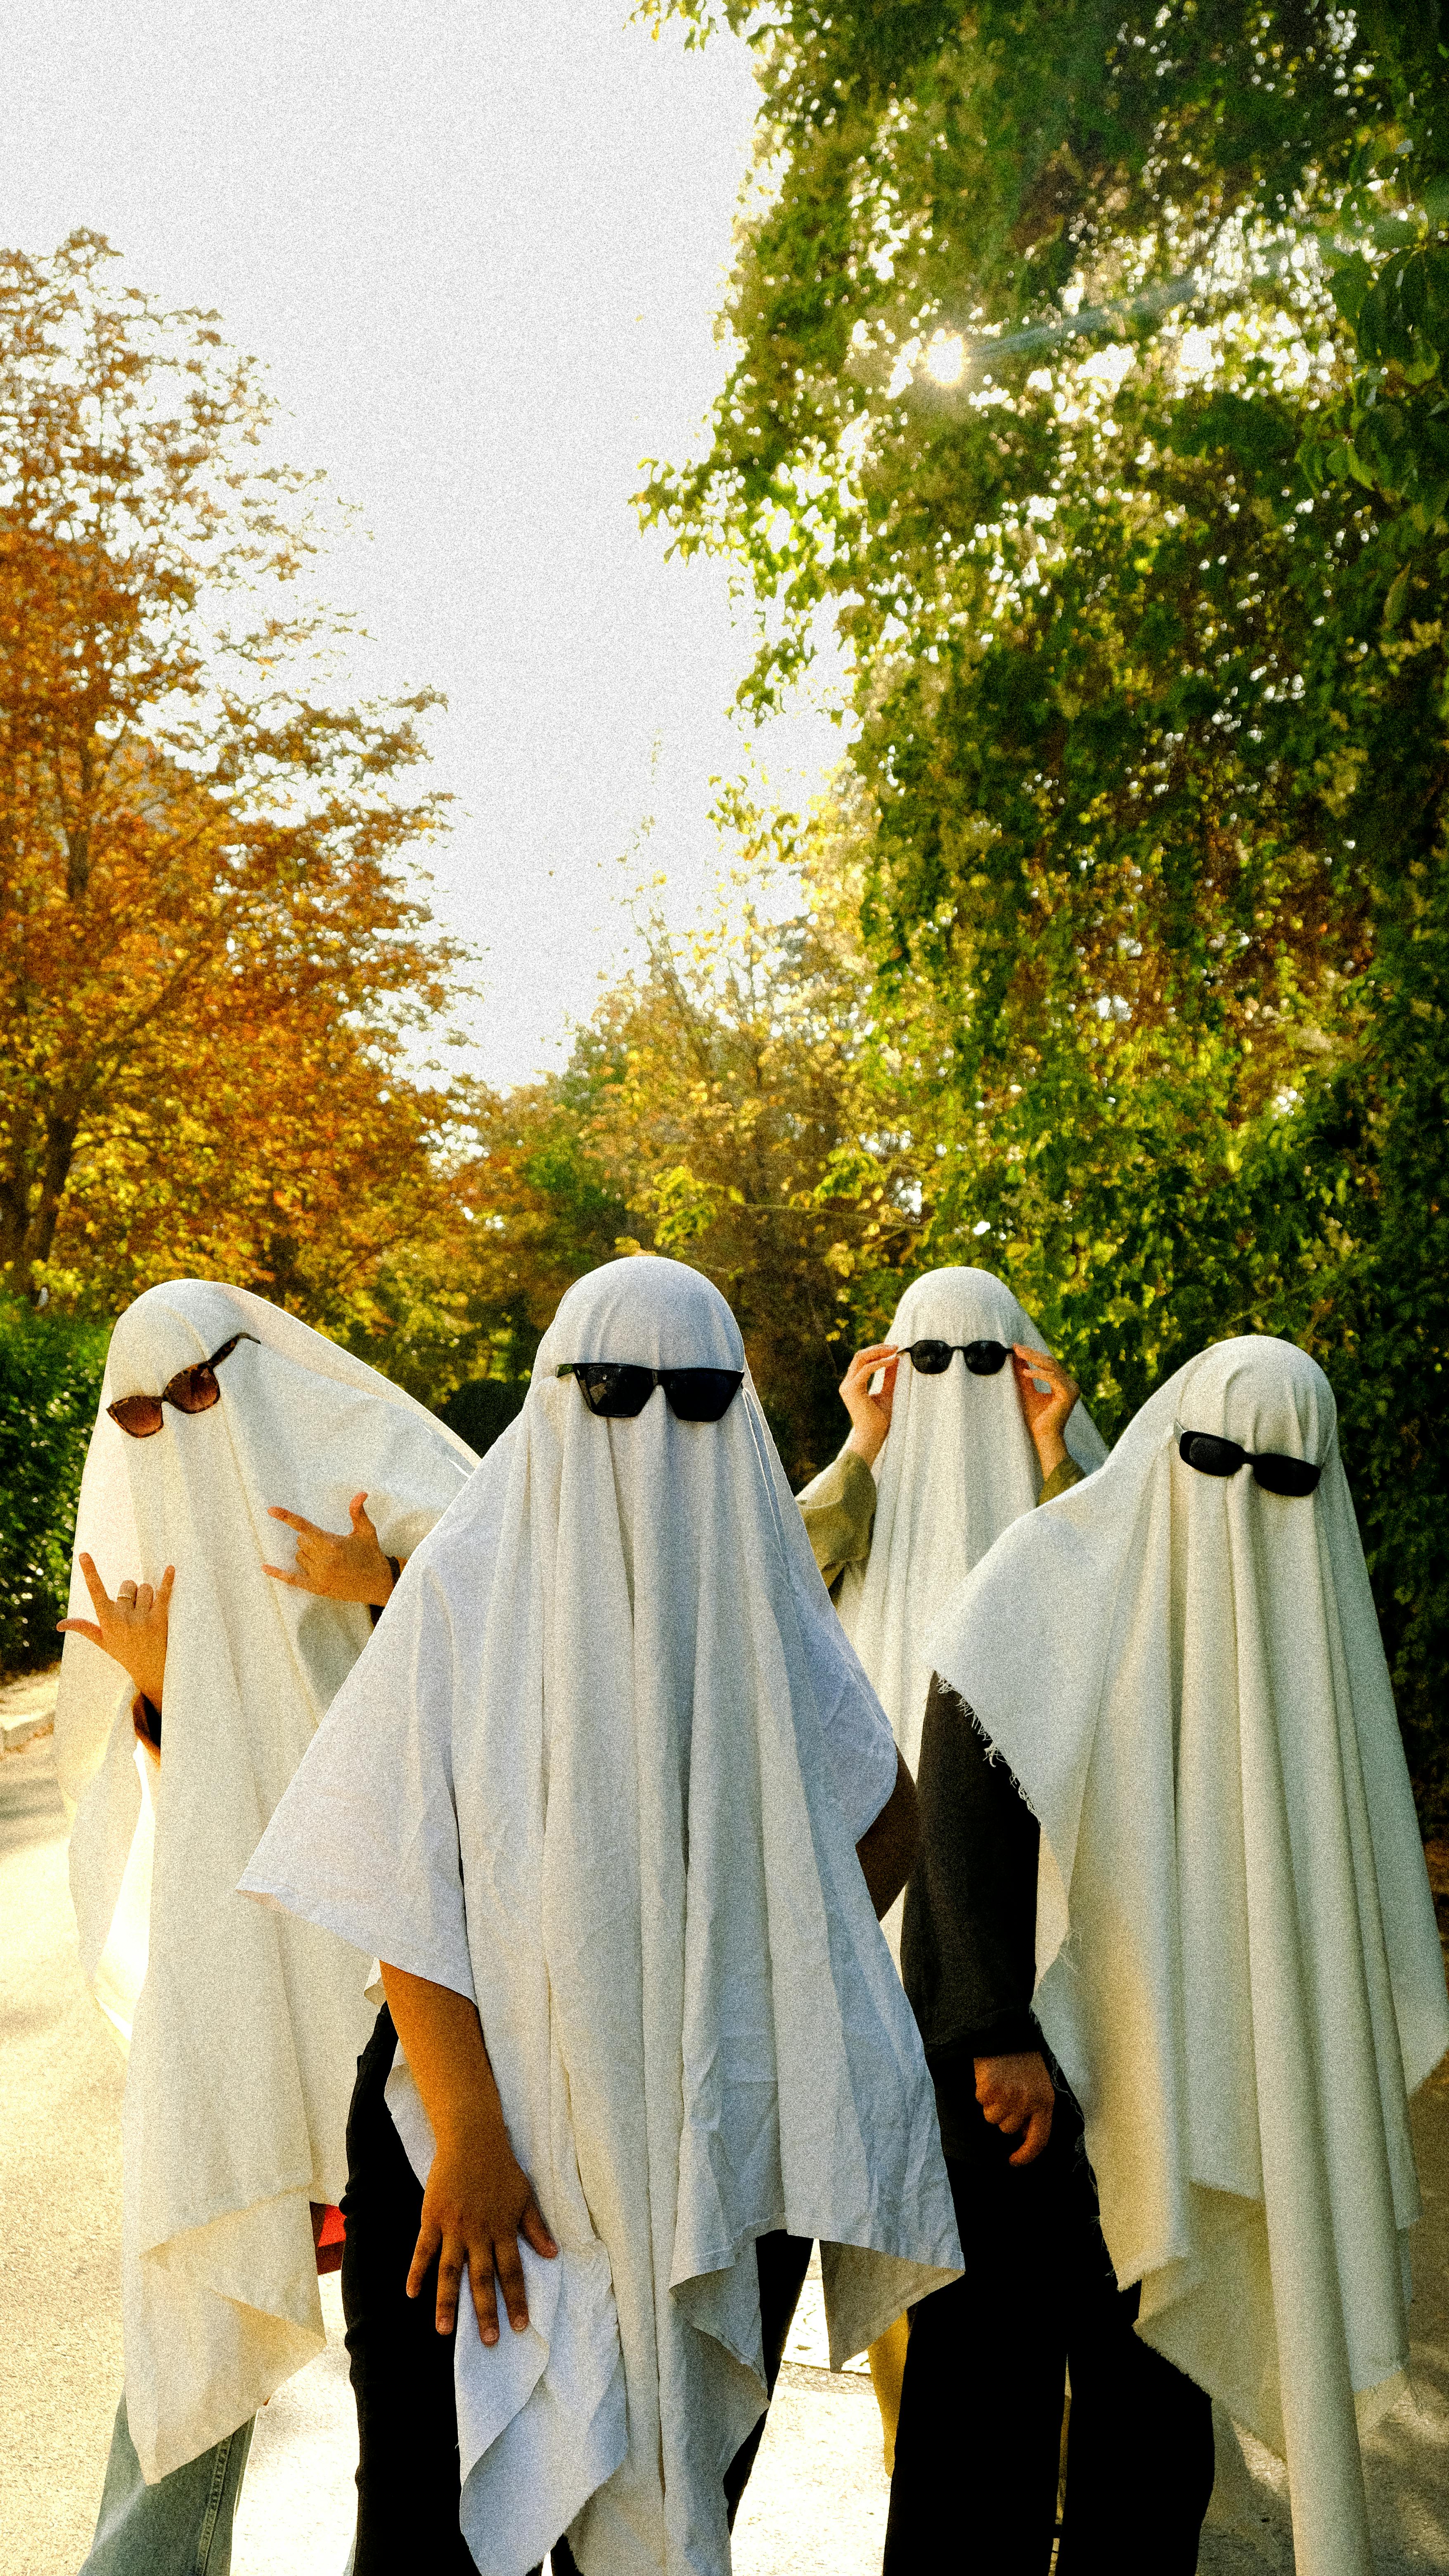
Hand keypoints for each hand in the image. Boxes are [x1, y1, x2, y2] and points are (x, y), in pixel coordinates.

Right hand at [58, 1556, 172, 1712]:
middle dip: (131, 1591)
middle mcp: (122, 1618)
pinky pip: (164, 1595)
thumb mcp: (102, 1641)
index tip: (84, 1554)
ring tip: (147, 1611)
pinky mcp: (160, 1620)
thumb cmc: (124, 1653)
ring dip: (147, 1595)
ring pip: (145, 1588)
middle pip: (128, 1585)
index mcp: (106, 1620)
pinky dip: (167, 1581)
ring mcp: (141, 1619)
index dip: (90, 1571)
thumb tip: (59, 1625)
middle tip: (134, 1608)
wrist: (149, 1670)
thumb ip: (83, 1627)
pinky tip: (170, 1568)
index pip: (95, 1591)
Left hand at [263, 1492, 395, 1604]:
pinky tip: (264, 1567)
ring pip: (299, 1557)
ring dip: (308, 1554)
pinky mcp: (317, 1588)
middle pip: (301, 1541)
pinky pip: (292, 1579)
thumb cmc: (372, 1554)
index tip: (271, 1509)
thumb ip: (358, 1512)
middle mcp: (324, 1560)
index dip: (287, 1517)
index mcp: (333, 1544)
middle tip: (329, 1544)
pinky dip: (278, 1573)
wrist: (379, 1583)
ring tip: (329, 1559)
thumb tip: (361, 1493)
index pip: (305, 1527)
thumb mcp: (366, 1531)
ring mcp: (319, 1576)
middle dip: (310, 1539)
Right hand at [409, 2114, 558, 2344]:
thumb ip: (535, 2228)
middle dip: (486, 2311)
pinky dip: (417, 2272)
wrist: (472, 2140)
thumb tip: (553, 2254)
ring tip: (445, 2331)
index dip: (516, 2299)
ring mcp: (454, 2227)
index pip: (512, 2272)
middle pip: (482, 2278)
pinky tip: (412, 2294)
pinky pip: (423, 2250)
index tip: (520, 2326)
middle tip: (489, 2341)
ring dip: (448, 2302)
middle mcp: (479, 2233)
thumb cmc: (502, 2168)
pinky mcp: (433, 2218)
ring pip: (450, 2271)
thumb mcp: (525, 2197)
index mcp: (503, 2229)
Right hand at [839, 1343, 899, 1465]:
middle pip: (860, 1356)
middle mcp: (848, 1383)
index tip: (894, 1349)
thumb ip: (889, 1377)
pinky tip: (892, 1361)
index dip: (877, 1351)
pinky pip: (866, 1370)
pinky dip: (880, 1363)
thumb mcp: (888, 1393)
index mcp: (853, 1384)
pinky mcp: (852, 1390)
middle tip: (895, 1346)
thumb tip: (896, 1360)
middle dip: (878, 1348)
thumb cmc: (879, 1420)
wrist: (872, 1437)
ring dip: (878, 1352)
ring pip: (860, 1358)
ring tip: (894, 1351)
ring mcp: (848, 1386)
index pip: (862, 1360)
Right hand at [975, 2049, 1055, 2166]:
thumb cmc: (1024, 2058)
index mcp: (1045, 2101)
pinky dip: (982, 2092)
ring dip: (992, 2105)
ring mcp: (1007, 2095)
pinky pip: (981, 2102)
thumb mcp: (1040, 2083)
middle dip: (1004, 2116)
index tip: (1014, 2162)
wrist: (1006, 2031)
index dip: (1025, 2155)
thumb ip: (1035, 2109)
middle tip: (1006, 2094)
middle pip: (1008, 2129)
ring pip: (992, 2118)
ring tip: (999, 2083)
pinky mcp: (989, 2088)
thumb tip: (1022, 2133)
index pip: (1038, 2140)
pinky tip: (989, 2076)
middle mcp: (1027, 2101)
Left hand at [1011, 1345, 1079, 1480]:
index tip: (1016, 1347)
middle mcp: (1070, 1384)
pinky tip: (1025, 1372)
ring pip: (1051, 1366)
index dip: (1032, 1353)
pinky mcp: (1068, 1394)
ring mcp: (1071, 1388)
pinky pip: (1052, 1378)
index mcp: (1063, 1383)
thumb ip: (1025, 1376)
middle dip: (1031, 1353)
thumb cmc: (1037, 1418)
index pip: (1048, 1363)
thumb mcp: (1028, 1391)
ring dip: (1033, 1359)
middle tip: (1015, 1347)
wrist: (1044, 1436)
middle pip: (1050, 1362)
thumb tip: (1017, 1358)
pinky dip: (1038, 1373)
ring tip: (1018, 1354)